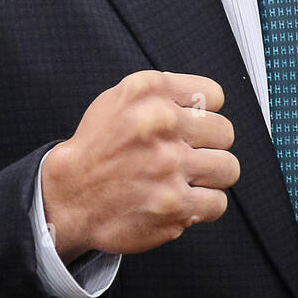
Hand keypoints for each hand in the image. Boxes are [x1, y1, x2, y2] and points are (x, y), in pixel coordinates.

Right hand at [40, 71, 238, 262]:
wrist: (69, 195)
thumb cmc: (99, 147)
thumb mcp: (122, 97)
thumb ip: (167, 92)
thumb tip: (210, 103)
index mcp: (149, 92)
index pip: (213, 95)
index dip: (203, 112)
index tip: (190, 124)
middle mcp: (160, 124)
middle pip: (225, 132)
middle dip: (209, 145)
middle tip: (188, 154)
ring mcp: (169, 166)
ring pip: (228, 168)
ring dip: (211, 176)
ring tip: (188, 178)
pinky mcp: (174, 205)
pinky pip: (218, 203)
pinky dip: (204, 205)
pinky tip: (182, 199)